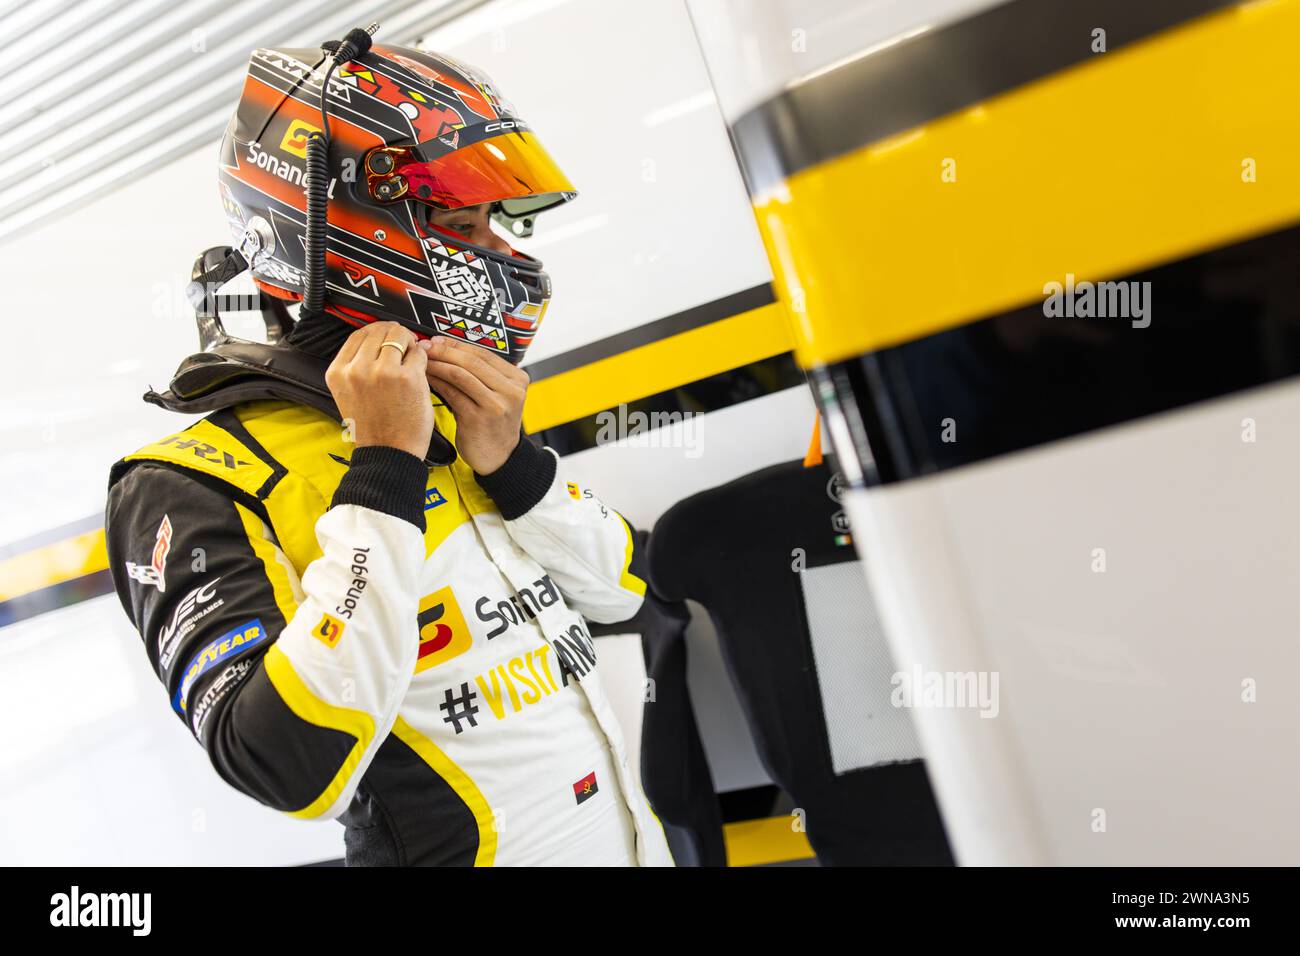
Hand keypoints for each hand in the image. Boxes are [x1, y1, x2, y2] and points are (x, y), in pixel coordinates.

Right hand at [325, 322, 431, 459]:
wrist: (388, 453)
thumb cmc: (374, 427)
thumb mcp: (349, 393)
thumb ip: (356, 365)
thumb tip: (376, 338)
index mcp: (338, 372)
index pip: (359, 334)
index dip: (377, 330)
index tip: (387, 335)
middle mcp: (357, 369)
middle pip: (380, 330)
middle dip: (396, 334)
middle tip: (405, 345)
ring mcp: (382, 372)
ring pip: (400, 337)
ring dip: (410, 345)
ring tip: (411, 361)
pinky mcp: (407, 378)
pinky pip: (419, 354)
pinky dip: (422, 360)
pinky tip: (419, 374)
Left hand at [419, 335, 527, 473]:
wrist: (500, 458)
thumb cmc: (494, 424)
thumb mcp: (498, 396)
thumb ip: (482, 375)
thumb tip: (448, 348)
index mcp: (518, 379)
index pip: (484, 353)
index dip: (458, 344)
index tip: (438, 340)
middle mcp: (511, 391)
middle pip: (472, 361)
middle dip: (445, 351)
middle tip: (426, 347)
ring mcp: (496, 405)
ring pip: (461, 374)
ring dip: (438, 365)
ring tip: (423, 361)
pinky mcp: (478, 418)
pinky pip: (452, 393)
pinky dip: (437, 383)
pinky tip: (427, 379)